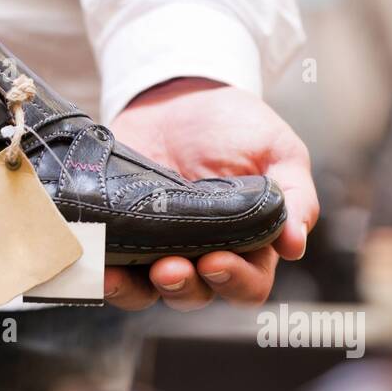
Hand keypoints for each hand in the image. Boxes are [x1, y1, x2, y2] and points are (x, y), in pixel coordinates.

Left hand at [104, 77, 317, 310]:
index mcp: (249, 247)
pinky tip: (95, 265)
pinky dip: (101, 273)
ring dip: (135, 292)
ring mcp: (159, 249)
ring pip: (149, 293)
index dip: (235, 282)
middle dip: (183, 286)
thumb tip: (296, 244)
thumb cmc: (237, 125)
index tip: (216, 260)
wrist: (178, 94)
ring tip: (121, 275)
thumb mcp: (278, 150)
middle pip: (197, 295)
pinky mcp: (121, 236)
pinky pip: (110, 269)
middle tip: (170, 267)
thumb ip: (295, 195)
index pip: (249, 286)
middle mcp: (204, 257)